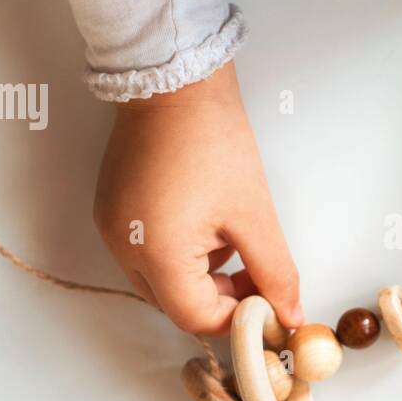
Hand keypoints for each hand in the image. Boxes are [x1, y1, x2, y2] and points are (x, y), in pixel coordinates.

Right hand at [94, 63, 302, 334]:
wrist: (176, 83)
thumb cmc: (214, 140)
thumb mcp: (254, 213)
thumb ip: (274, 271)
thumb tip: (289, 313)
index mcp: (156, 252)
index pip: (196, 316)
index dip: (237, 317)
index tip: (268, 303)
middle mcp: (123, 247)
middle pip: (175, 304)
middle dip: (220, 298)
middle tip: (256, 274)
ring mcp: (112, 229)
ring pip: (161, 281)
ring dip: (201, 275)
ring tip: (231, 235)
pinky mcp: (112, 210)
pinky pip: (147, 252)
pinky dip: (180, 252)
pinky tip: (205, 219)